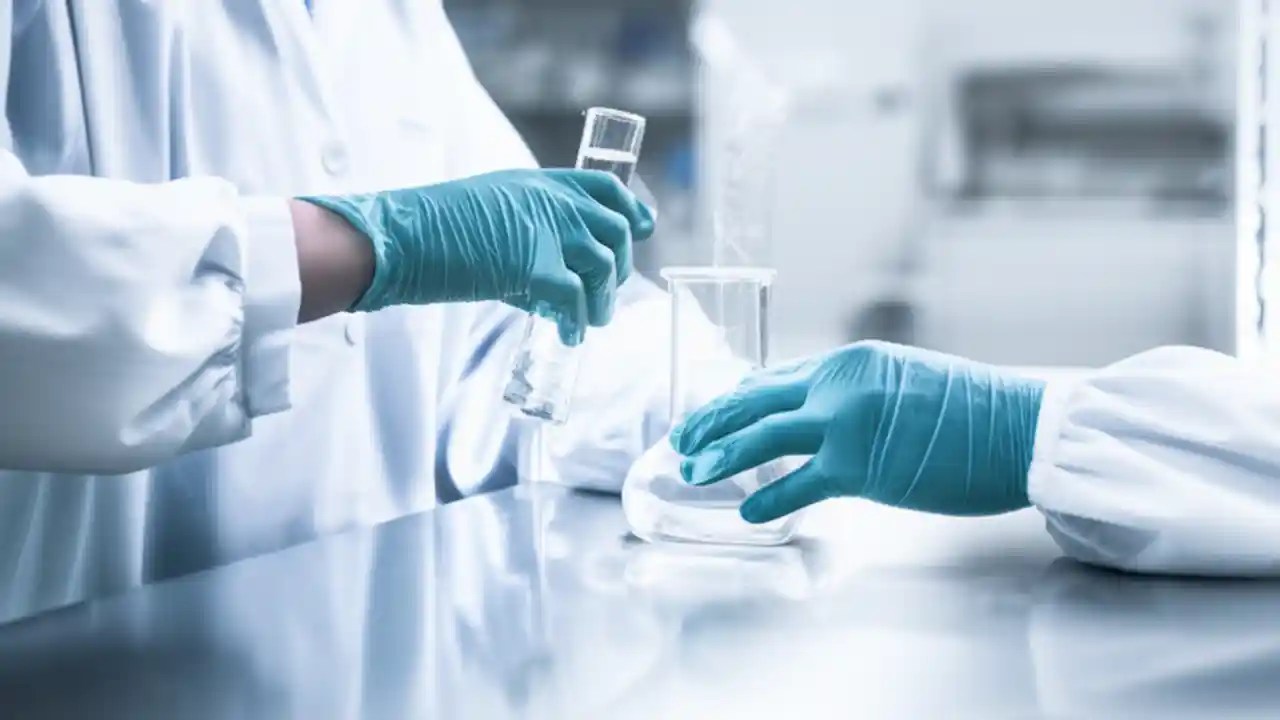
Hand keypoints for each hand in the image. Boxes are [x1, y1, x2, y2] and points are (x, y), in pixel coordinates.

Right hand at [301, 169, 654, 343]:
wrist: (399, 238)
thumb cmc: (430, 229)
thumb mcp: (488, 210)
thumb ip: (526, 227)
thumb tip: (549, 269)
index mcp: (540, 182)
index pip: (605, 188)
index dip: (630, 210)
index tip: (641, 229)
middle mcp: (552, 201)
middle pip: (615, 231)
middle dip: (619, 266)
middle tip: (604, 293)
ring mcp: (548, 232)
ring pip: (604, 267)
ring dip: (602, 299)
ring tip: (589, 320)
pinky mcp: (536, 267)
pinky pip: (576, 300)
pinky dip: (578, 322)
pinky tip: (570, 335)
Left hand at [669, 341, 1044, 521]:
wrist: (1019, 429)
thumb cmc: (970, 412)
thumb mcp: (901, 381)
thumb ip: (853, 393)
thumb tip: (816, 415)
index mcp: (847, 361)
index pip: (773, 378)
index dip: (734, 399)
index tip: (710, 413)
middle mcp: (838, 383)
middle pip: (754, 400)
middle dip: (710, 422)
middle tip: (681, 440)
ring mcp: (846, 423)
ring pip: (762, 436)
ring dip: (721, 455)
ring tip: (693, 472)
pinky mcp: (860, 467)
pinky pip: (797, 484)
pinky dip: (767, 499)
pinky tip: (748, 513)